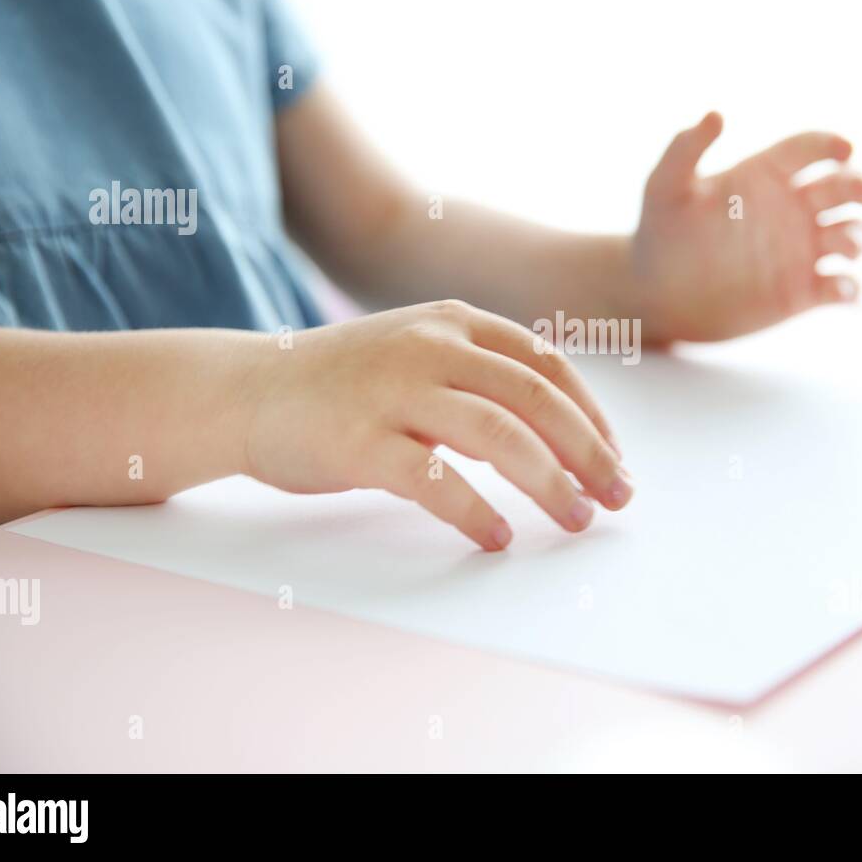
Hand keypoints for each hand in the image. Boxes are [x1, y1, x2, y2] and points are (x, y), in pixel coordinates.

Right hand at [243, 300, 630, 549]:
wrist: (244, 390)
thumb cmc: (346, 384)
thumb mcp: (420, 354)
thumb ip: (481, 376)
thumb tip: (561, 433)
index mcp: (454, 323)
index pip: (546, 365)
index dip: (591, 415)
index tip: (615, 459)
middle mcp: (430, 346)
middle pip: (534, 398)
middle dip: (588, 452)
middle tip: (617, 497)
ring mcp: (393, 389)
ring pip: (498, 434)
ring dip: (549, 482)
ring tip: (576, 519)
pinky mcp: (358, 440)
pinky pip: (434, 479)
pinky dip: (475, 512)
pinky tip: (497, 538)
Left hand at [631, 113, 861, 342]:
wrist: (657, 293)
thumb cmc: (660, 234)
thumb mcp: (663, 187)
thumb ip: (685, 148)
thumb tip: (716, 114)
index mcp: (764, 176)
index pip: (810, 149)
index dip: (831, 145)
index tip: (844, 150)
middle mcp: (790, 209)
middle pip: (843, 188)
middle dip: (859, 186)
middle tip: (860, 193)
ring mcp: (799, 250)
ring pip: (851, 234)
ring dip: (859, 235)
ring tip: (845, 242)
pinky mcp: (801, 292)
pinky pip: (841, 286)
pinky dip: (849, 287)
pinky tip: (839, 288)